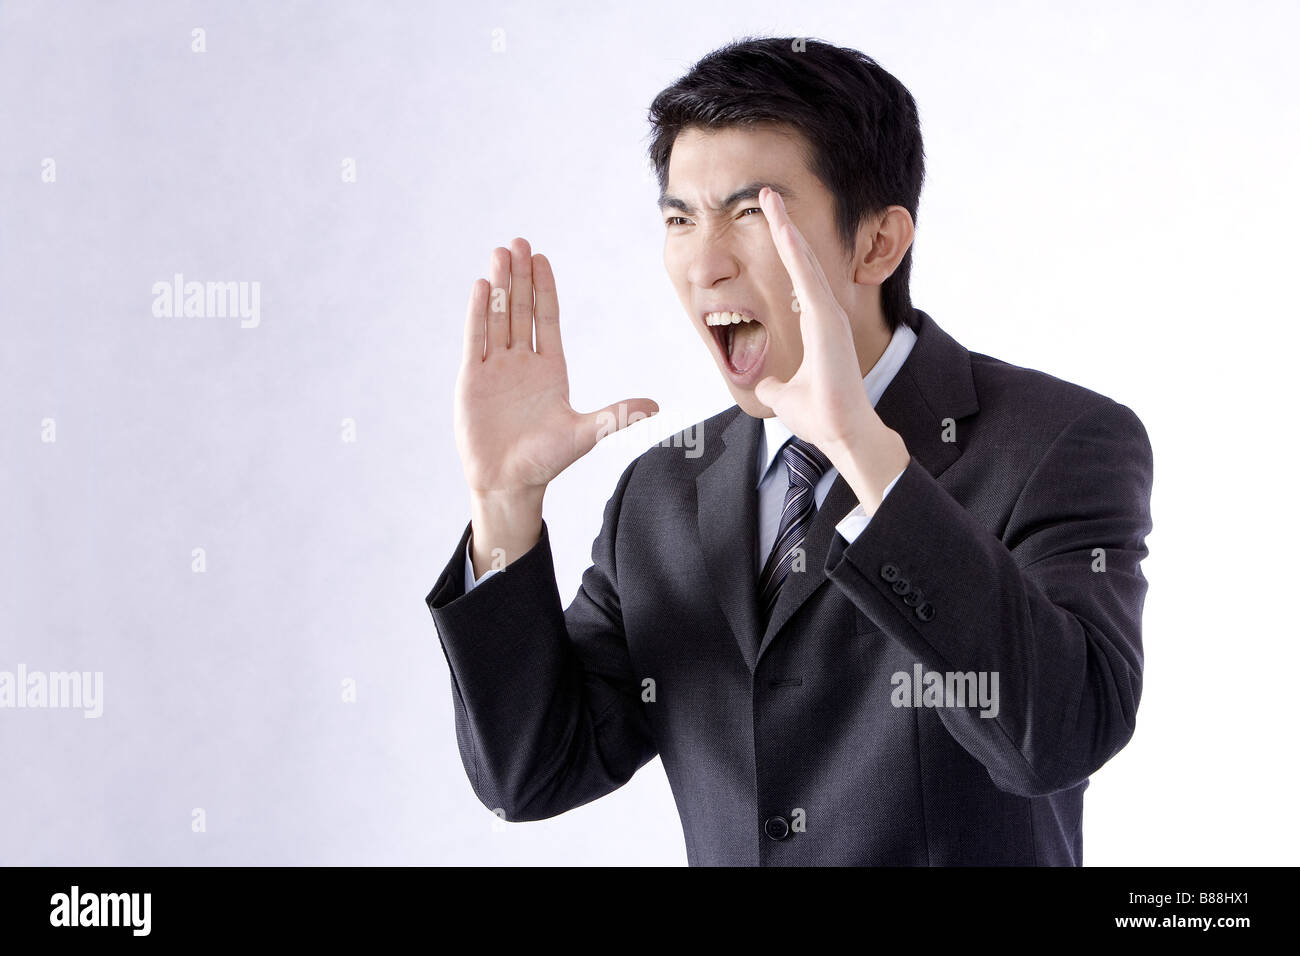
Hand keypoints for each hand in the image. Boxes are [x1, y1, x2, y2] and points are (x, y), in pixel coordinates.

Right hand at [455, 237, 659, 499]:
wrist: (508, 484)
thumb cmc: (546, 462)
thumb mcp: (586, 434)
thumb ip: (616, 416)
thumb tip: (656, 406)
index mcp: (551, 368)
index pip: (547, 318)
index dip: (544, 288)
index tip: (541, 258)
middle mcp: (523, 362)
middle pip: (521, 310)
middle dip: (521, 277)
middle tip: (518, 242)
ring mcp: (497, 368)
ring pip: (498, 318)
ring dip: (499, 287)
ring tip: (499, 254)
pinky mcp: (473, 379)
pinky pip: (476, 339)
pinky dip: (478, 313)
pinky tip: (481, 287)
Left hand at [753, 187, 877, 451]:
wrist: (841, 432)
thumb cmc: (820, 415)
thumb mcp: (784, 395)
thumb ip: (774, 384)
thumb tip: (763, 385)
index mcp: (815, 326)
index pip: (795, 278)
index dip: (783, 248)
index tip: (770, 221)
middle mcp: (824, 314)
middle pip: (801, 260)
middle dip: (785, 225)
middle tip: (768, 194)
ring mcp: (827, 315)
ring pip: (804, 261)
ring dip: (787, 229)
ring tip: (770, 198)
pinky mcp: (827, 321)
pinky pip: (808, 279)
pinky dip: (796, 253)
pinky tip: (784, 228)